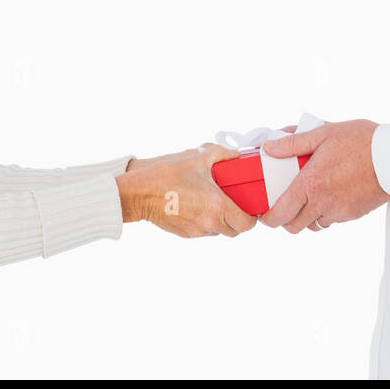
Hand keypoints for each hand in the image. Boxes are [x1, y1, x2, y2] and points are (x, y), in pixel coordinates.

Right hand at [116, 144, 257, 237]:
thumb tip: (235, 155)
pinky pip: (203, 231)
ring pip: (218, 232)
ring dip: (221, 221)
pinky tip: (197, 205)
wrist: (138, 193)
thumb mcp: (197, 158)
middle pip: (235, 230)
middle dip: (237, 218)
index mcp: (217, 206)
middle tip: (233, 202)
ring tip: (213, 201)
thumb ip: (221, 154)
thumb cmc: (167, 175)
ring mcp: (196, 231)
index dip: (251, 216)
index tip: (248, 205)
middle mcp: (209, 223)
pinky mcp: (184, 234)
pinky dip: (205, 221)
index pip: (247, 223)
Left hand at [258, 119, 388, 232]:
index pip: (281, 213)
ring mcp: (340, 211)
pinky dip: (326, 213)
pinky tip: (330, 195)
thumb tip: (269, 148)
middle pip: (294, 226)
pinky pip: (333, 220)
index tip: (266, 213)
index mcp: (311, 184)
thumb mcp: (323, 134)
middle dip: (286, 219)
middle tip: (285, 204)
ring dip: (307, 216)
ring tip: (310, 197)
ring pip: (314, 225)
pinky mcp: (354, 214)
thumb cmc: (361, 141)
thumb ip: (293, 143)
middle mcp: (323, 202)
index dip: (269, 218)